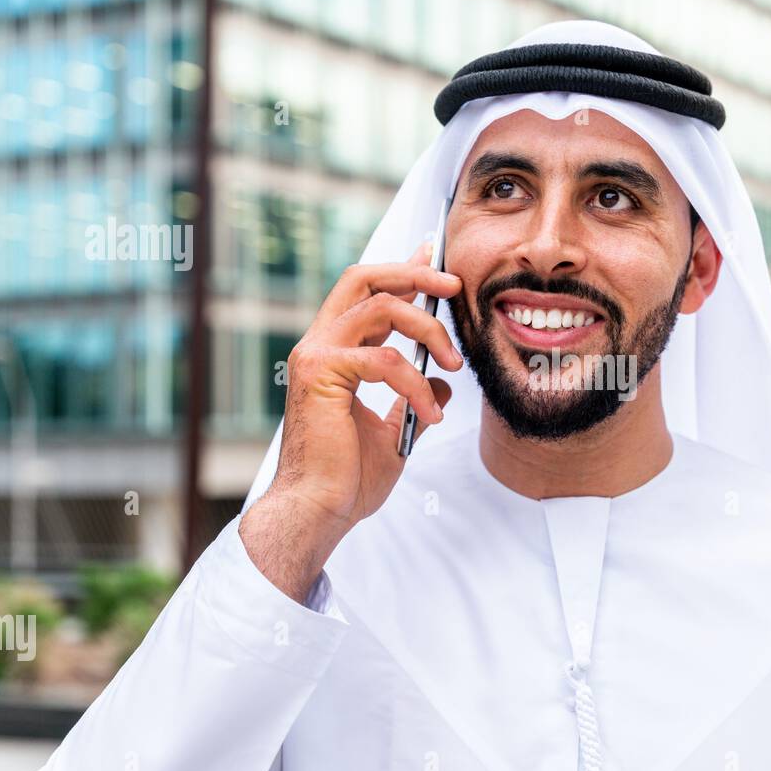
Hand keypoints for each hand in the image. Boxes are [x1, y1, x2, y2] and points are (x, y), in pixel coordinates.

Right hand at [239, 243, 462, 599]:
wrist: (319, 511)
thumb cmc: (346, 478)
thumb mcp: (394, 430)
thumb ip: (414, 399)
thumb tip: (443, 384)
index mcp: (332, 351)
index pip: (366, 292)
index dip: (402, 269)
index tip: (435, 259)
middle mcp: (318, 344)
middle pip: (365, 278)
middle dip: (415, 274)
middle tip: (454, 288)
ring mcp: (315, 354)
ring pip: (383, 309)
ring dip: (429, 331)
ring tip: (453, 366)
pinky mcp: (321, 373)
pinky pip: (386, 360)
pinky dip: (417, 386)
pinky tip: (430, 416)